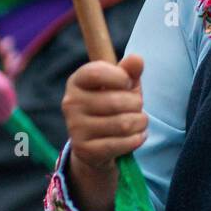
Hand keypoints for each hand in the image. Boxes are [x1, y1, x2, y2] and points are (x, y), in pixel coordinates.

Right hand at [62, 54, 148, 210]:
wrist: (98, 145)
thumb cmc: (113, 106)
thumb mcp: (122, 85)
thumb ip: (130, 71)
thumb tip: (136, 59)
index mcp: (77, 81)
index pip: (96, 72)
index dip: (120, 76)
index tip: (128, 83)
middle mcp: (71, 103)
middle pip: (116, 101)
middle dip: (137, 104)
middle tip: (137, 108)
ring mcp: (75, 128)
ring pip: (122, 124)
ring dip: (140, 122)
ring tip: (139, 122)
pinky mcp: (84, 150)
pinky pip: (121, 144)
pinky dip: (137, 139)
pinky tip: (137, 136)